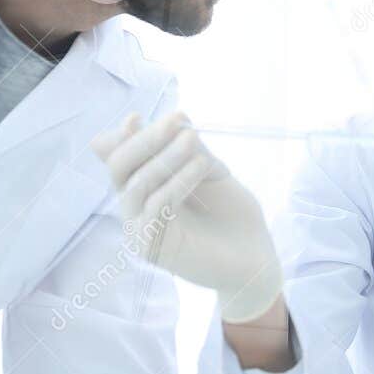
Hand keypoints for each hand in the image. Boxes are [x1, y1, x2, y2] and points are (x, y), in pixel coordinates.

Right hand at [92, 112, 282, 322]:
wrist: (255, 257)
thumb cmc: (233, 214)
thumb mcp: (210, 172)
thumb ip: (189, 150)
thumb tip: (175, 118)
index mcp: (145, 187)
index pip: (120, 158)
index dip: (124, 137)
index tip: (137, 116)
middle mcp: (135, 208)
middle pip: (119, 167)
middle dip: (146, 140)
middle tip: (177, 121)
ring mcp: (140, 229)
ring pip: (137, 184)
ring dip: (166, 157)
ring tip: (194, 139)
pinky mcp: (153, 247)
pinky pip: (157, 206)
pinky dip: (178, 180)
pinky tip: (201, 164)